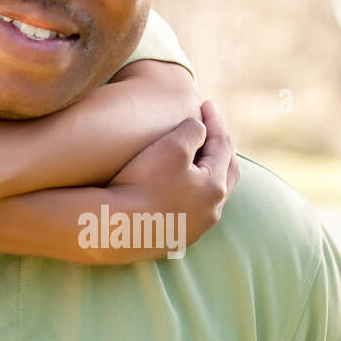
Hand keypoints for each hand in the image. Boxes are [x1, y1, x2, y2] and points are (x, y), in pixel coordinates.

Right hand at [106, 100, 239, 250]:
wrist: (116, 227)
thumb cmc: (143, 184)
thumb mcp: (171, 147)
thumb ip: (193, 130)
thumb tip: (200, 128)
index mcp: (215, 186)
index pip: (223, 146)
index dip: (215, 121)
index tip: (206, 103)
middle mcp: (212, 210)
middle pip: (225, 172)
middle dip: (220, 147)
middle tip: (211, 129)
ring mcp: (195, 227)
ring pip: (211, 193)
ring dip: (208, 171)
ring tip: (198, 156)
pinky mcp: (176, 237)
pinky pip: (193, 209)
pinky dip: (193, 190)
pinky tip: (179, 186)